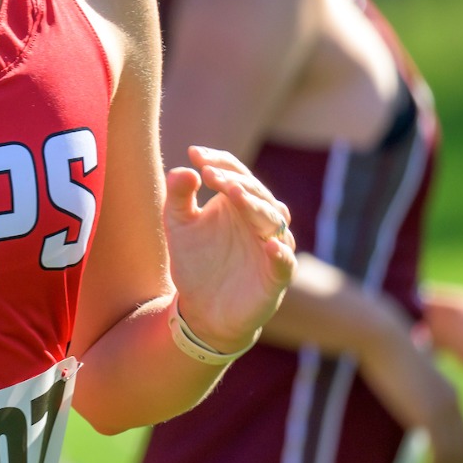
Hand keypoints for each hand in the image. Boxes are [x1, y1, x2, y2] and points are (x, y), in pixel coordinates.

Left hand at [164, 147, 296, 351]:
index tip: (194, 153)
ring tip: (233, 194)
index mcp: (240, 204)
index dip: (219, 162)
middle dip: (234, 181)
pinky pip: (285, 263)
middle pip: (257, 193)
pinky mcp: (276, 278)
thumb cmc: (195, 261)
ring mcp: (271, 248)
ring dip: (255, 206)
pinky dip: (279, 254)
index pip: (237, 174)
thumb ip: (178, 197)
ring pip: (273, 221)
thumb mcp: (179, 226)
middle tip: (209, 174)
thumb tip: (183, 169)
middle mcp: (261, 221)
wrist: (202, 309)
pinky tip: (268, 246)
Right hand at [356, 315, 462, 462]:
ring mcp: (444, 412)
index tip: (461, 459)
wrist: (384, 340)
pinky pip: (440, 456)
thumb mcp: (399, 370)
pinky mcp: (431, 420)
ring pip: (453, 453)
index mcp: (446, 390)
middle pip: (461, 441)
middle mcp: (452, 403)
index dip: (460, 444)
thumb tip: (395, 388)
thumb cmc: (382, 348)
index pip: (459, 424)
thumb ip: (404, 383)